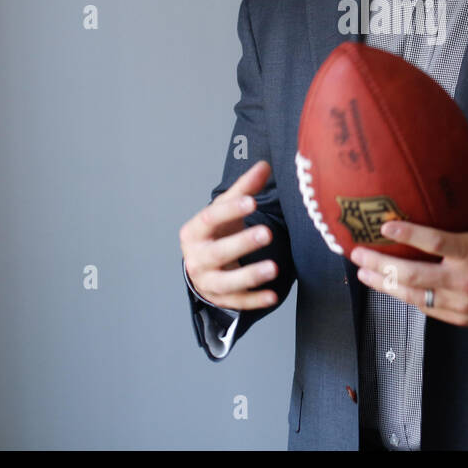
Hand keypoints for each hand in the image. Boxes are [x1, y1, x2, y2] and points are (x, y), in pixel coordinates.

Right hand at [180, 160, 279, 309]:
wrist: (201, 264)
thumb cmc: (215, 231)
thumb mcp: (224, 210)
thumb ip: (244, 189)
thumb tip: (264, 165)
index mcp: (194, 231)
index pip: (210, 219)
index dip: (230, 210)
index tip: (252, 201)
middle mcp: (196, 258)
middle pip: (217, 252)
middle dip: (242, 243)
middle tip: (266, 233)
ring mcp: (207, 281)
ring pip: (226, 282)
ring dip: (250, 276)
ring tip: (273, 268)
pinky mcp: (220, 299)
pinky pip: (238, 302)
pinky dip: (255, 300)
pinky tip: (272, 296)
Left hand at [351, 148, 467, 330]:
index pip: (436, 242)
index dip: (409, 233)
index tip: (385, 224)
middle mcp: (464, 280)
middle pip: (413, 274)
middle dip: (381, 263)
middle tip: (358, 253)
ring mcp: (460, 302)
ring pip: (413, 295)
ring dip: (384, 284)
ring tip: (363, 272)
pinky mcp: (458, 318)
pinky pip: (425, 307)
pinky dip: (404, 297)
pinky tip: (388, 287)